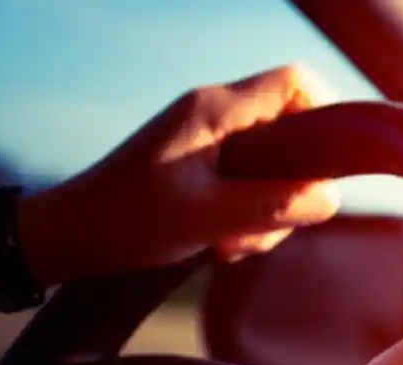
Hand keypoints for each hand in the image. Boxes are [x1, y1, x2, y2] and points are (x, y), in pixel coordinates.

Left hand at [17, 64, 339, 286]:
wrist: (70, 236)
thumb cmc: (129, 221)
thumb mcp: (209, 219)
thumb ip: (274, 206)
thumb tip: (331, 199)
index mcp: (217, 111)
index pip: (296, 83)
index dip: (323, 117)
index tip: (323, 169)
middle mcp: (216, 115)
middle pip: (292, 135)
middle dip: (291, 188)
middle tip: (264, 226)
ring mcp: (209, 140)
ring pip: (274, 168)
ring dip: (267, 213)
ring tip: (231, 242)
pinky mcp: (202, 166)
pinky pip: (250, 184)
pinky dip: (247, 217)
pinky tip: (220, 242)